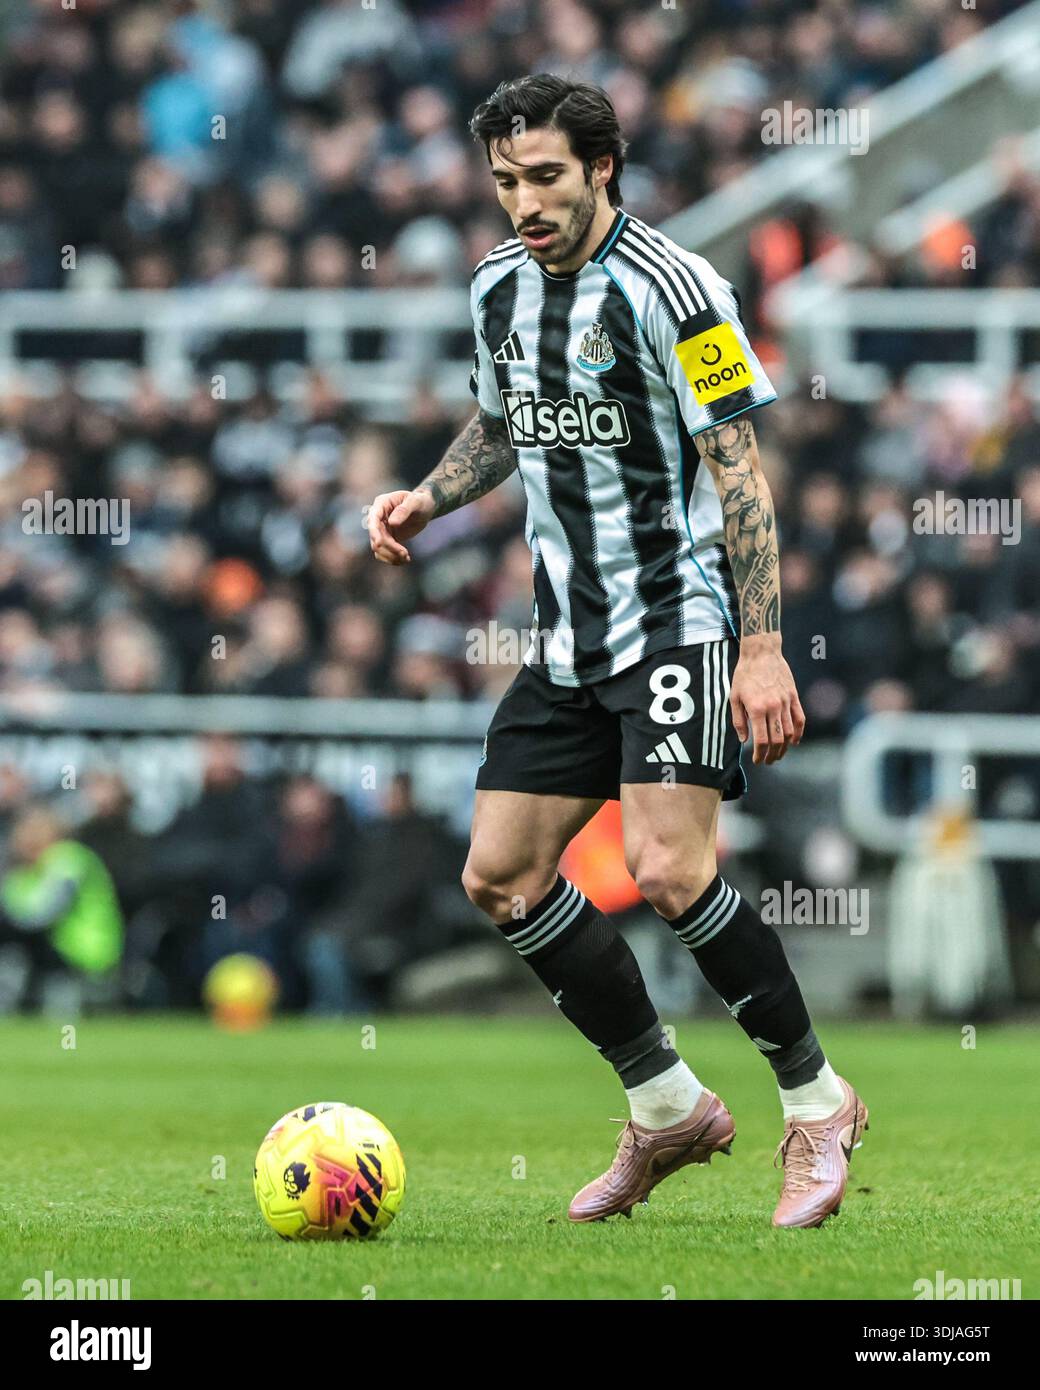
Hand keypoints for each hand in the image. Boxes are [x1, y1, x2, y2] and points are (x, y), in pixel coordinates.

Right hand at [367, 488, 435, 564]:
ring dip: (390, 556)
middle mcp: (378, 517)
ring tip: (406, 558)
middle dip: (389, 547)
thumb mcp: (415, 502)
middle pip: (375, 537)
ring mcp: (381, 529)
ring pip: (378, 547)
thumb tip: (392, 523)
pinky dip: (393, 558)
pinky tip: (405, 559)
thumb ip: (404, 510)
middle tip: (404, 554)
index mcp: (382, 504)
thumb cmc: (420, 501)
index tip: (380, 543)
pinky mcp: (387, 538)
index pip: (372, 519)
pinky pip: (384, 552)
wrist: (425, 508)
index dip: (374, 532)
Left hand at [730, 633, 805, 764]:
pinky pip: (800, 719)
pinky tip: (794, 741)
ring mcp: (785, 702)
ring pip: (790, 732)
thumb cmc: (744, 674)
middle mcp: (773, 707)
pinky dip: (799, 733)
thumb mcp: (734, 697)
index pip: (761, 740)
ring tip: (778, 754)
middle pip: (777, 740)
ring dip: (785, 747)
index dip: (760, 754)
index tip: (757, 760)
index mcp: (756, 709)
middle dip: (772, 755)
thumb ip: (738, 720)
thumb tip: (744, 740)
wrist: (761, 653)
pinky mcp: (794, 696)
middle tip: (768, 761)